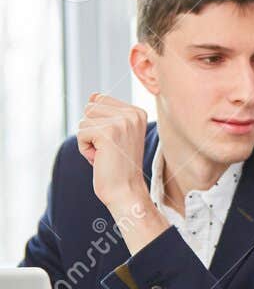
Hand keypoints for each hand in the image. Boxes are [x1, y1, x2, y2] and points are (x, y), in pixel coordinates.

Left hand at [76, 94, 165, 249]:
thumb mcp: (116, 134)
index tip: (114, 142)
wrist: (126, 192)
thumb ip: (107, 113)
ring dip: (88, 140)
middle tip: (108, 150)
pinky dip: (84, 149)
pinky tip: (100, 159)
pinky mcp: (108, 132)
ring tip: (105, 154)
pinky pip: (81, 133)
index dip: (99, 123)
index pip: (100, 100)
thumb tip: (93, 96)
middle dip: (91, 130)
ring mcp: (122, 122)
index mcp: (137, 112)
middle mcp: (132, 113)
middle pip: (90, 108)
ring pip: (84, 120)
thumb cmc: (119, 167)